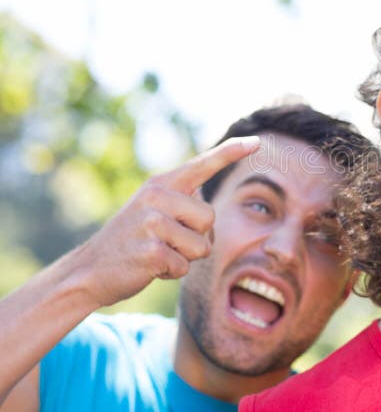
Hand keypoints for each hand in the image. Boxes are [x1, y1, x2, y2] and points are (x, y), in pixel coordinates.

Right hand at [79, 136, 260, 306]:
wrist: (89, 270)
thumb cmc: (133, 241)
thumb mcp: (153, 211)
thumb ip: (181, 203)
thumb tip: (209, 210)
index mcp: (161, 184)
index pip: (203, 164)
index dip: (232, 152)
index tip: (257, 141)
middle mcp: (157, 197)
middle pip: (210, 218)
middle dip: (196, 237)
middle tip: (165, 240)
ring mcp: (152, 223)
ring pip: (202, 246)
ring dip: (184, 257)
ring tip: (157, 252)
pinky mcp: (151, 251)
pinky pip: (184, 266)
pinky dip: (171, 273)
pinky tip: (149, 267)